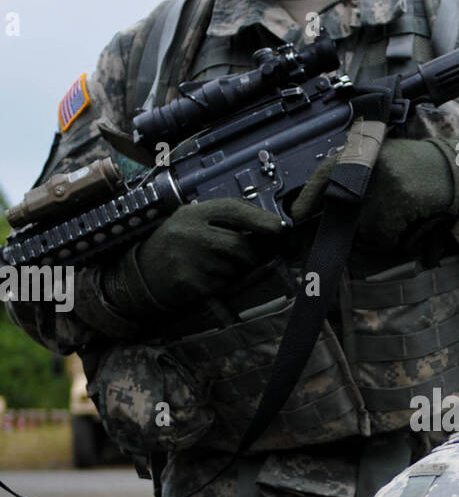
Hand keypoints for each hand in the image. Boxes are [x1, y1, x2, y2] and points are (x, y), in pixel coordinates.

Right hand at [101, 198, 285, 318]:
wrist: (140, 273)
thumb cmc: (175, 246)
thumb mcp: (192, 222)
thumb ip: (222, 221)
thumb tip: (268, 226)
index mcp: (193, 213)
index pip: (233, 210)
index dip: (260, 219)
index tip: (280, 228)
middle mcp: (190, 233)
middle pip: (239, 244)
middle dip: (249, 255)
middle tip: (244, 258)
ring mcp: (189, 259)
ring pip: (233, 268)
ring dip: (231, 272)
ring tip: (209, 267)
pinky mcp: (190, 283)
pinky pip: (221, 286)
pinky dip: (219, 285)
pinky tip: (202, 280)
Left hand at [289, 134, 458, 249]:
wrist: (454, 169)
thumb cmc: (419, 167)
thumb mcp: (385, 158)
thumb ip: (359, 173)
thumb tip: (332, 204)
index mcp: (365, 151)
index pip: (326, 170)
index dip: (309, 194)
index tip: (296, 214)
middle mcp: (370, 163)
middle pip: (348, 211)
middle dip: (363, 220)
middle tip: (387, 209)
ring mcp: (384, 181)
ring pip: (367, 226)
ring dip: (382, 229)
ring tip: (402, 211)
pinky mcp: (399, 198)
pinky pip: (387, 232)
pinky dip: (396, 234)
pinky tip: (410, 218)